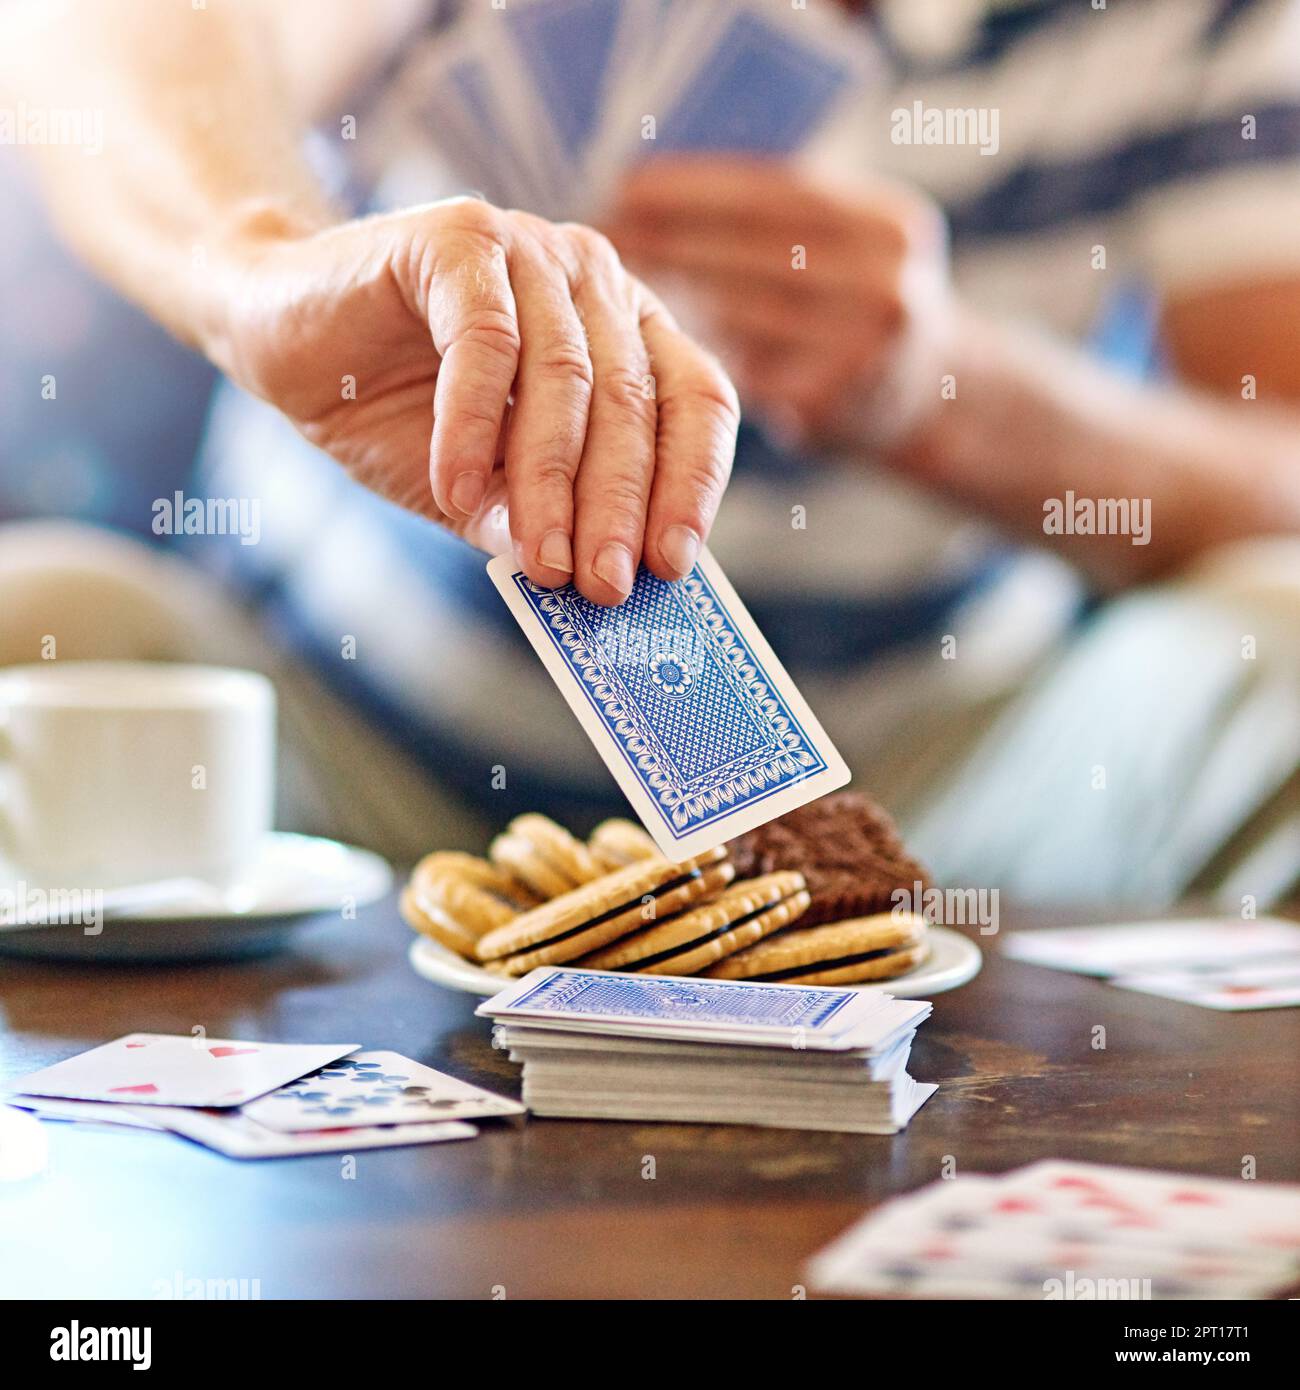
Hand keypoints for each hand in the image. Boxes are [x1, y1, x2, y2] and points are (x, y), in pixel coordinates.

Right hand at [212, 198, 739, 603]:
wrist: (280, 330)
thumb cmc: (393, 409)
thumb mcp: (478, 487)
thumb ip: (530, 521)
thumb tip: (585, 583)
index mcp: (624, 334)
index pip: (694, 404)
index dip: (693, 485)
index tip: (672, 565)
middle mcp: (593, 283)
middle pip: (633, 403)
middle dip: (618, 508)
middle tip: (603, 587)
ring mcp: (530, 252)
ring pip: (566, 379)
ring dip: (553, 483)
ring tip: (541, 560)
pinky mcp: (459, 239)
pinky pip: (486, 343)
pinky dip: (473, 426)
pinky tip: (454, 491)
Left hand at [604, 158, 951, 451]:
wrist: (924, 399)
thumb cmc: (857, 305)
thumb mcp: (850, 244)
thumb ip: (784, 216)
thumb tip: (659, 189)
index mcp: (891, 226)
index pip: (775, 191)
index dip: (694, 187)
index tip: (628, 183)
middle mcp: (884, 283)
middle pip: (748, 252)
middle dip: (668, 237)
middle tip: (601, 230)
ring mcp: (859, 348)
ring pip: (736, 310)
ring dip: (667, 292)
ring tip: (610, 280)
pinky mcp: (826, 402)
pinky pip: (738, 365)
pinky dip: (688, 348)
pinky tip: (643, 336)